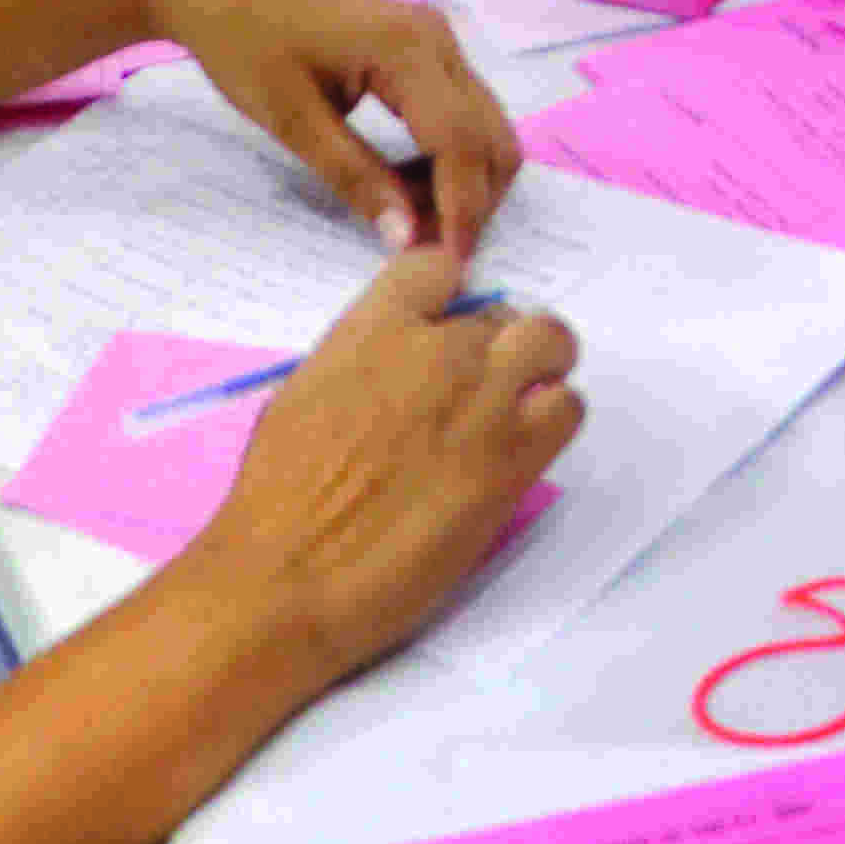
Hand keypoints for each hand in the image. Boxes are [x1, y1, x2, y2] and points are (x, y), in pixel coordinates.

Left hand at [149, 0, 522, 258]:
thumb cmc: (244, 42)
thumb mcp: (292, 119)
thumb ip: (355, 178)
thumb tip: (407, 241)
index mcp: (409, 50)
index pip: (462, 143)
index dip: (463, 209)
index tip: (448, 266)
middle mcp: (438, 39)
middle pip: (491, 135)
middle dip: (473, 199)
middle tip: (423, 247)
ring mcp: (435, 37)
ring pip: (482, 124)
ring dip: (463, 178)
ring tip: (410, 218)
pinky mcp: (422, 44)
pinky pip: (460, 108)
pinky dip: (448, 153)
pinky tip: (405, 180)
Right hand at [191, 251, 582, 677]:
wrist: (289, 575)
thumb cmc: (277, 499)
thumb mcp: (307, 393)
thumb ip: (366, 360)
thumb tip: (399, 363)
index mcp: (373, 329)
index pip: (440, 267)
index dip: (451, 299)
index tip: (448, 328)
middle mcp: (435, 351)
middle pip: (502, 313)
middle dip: (500, 343)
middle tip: (489, 383)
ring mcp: (481, 399)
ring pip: (550, 343)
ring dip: (542, 369)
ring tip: (522, 407)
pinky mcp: (514, 457)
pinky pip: (567, 407)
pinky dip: (554, 419)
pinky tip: (524, 449)